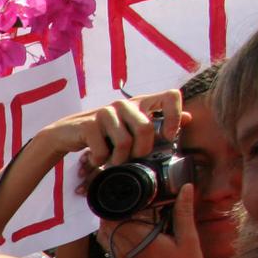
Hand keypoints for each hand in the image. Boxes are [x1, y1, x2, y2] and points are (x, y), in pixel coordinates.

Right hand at [43, 91, 187, 171]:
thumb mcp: (132, 127)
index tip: (169, 136)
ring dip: (118, 160)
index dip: (174, 116)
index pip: (170, 96)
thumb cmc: (104, 133)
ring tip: (111, 160)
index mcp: (141, 102)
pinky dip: (101, 161)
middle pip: (146, 128)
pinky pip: (104, 150)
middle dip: (140, 152)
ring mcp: (106, 112)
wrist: (67, 134)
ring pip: (125, 142)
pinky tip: (95, 158)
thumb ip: (159, 122)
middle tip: (132, 159)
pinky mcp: (90, 123)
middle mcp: (125, 104)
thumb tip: (190, 117)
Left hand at [100, 184, 206, 257]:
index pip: (114, 215)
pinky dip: (114, 234)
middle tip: (130, 200)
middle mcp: (125, 249)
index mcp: (139, 239)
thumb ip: (184, 213)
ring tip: (129, 212)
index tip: (129, 192)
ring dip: (112, 221)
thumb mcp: (189, 240)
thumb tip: (186, 188)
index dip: (117, 201)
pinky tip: (130, 230)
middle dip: (114, 209)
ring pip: (105, 234)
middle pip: (106, 223)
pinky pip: (110, 245)